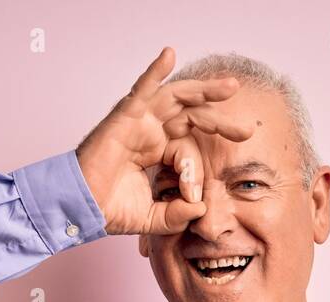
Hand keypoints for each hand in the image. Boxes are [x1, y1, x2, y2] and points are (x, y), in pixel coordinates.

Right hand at [76, 47, 254, 235]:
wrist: (82, 210)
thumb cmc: (109, 210)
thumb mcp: (154, 218)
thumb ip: (178, 216)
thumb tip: (202, 210)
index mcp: (157, 151)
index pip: (190, 146)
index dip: (198, 169)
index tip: (197, 196)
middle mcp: (150, 132)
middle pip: (191, 114)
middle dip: (220, 118)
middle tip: (247, 130)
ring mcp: (138, 122)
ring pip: (176, 97)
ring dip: (203, 90)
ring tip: (230, 87)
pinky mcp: (124, 118)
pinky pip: (142, 89)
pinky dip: (154, 71)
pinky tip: (169, 54)